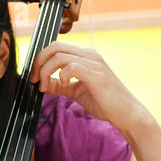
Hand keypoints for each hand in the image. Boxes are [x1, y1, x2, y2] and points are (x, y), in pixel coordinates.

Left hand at [30, 43, 150, 136]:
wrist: (127, 114)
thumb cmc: (105, 103)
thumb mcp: (77, 92)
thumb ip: (62, 86)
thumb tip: (44, 84)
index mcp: (85, 56)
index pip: (56, 48)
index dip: (40, 60)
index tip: (34, 77)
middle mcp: (89, 55)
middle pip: (55, 46)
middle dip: (39, 62)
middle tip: (34, 80)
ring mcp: (94, 63)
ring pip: (60, 56)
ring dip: (46, 71)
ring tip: (44, 86)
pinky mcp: (96, 75)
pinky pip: (72, 67)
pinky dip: (62, 76)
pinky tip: (64, 86)